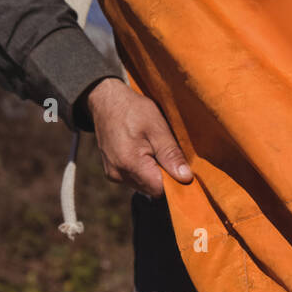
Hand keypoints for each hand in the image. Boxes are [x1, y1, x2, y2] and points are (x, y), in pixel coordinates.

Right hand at [86, 77, 192, 196]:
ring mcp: (113, 174)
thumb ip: (171, 154)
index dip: (174, 182)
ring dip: (154, 174)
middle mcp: (118, 174)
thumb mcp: (157, 127)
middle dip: (164, 177)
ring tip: (154, 151)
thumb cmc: (133, 110)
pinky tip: (145, 153)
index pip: (159, 189)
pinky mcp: (112, 172)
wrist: (106, 101)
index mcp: (129, 163)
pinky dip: (144, 171)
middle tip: (168, 155)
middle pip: (151, 190)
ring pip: (144, 186)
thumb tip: (186, 178)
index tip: (181, 169)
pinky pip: (134, 180)